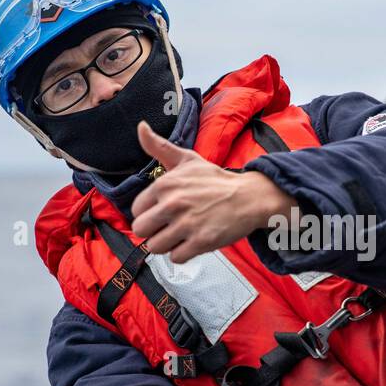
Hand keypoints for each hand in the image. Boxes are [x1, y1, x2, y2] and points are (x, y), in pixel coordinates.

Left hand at [131, 122, 294, 263]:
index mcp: (164, 185)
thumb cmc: (216, 180)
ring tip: (181, 235)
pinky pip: (176, 257)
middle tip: (169, 226)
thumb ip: (159, 147)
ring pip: (155, 247)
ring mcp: (186, 224)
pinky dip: (183, 253)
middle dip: (154, 231)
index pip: (136, 210)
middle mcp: (172, 204)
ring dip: (167, 244)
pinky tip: (193, 242)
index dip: (149, 213)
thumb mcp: (187, 159)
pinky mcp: (200, 242)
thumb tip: (140, 127)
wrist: (249, 197)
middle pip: (141, 230)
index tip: (163, 212)